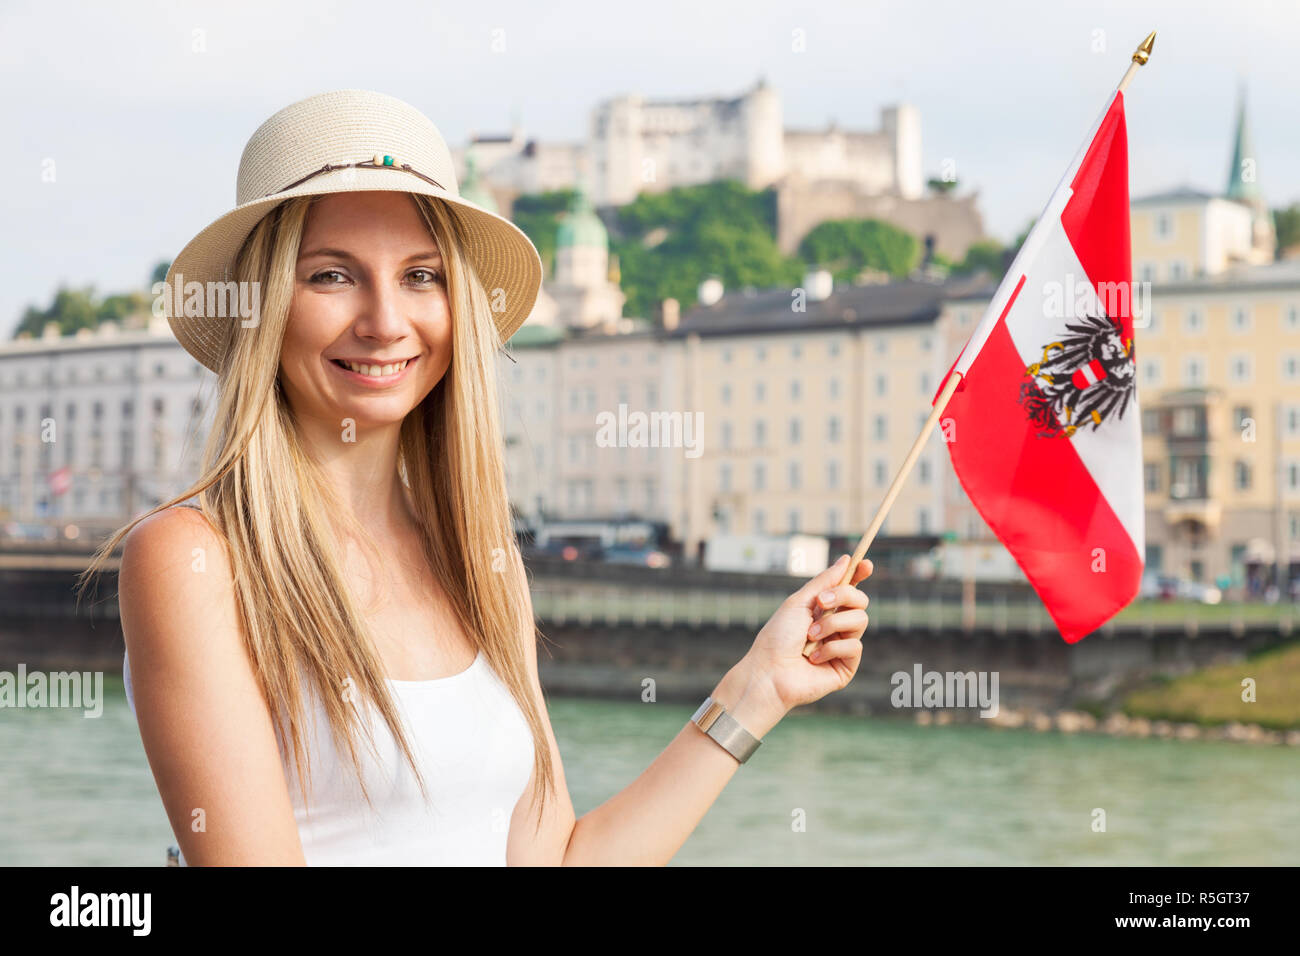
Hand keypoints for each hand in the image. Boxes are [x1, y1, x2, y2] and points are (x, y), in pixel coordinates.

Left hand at [738, 554, 872, 712]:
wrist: (769, 671)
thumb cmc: (777, 637)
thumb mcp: (799, 602)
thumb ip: (824, 581)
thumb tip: (846, 559)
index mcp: (823, 609)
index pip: (848, 588)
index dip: (859, 574)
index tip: (865, 564)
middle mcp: (835, 626)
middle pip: (860, 600)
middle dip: (843, 596)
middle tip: (821, 603)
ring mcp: (842, 646)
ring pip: (861, 620)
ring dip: (832, 624)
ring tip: (810, 636)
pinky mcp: (846, 666)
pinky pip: (855, 646)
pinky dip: (832, 648)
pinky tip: (814, 658)